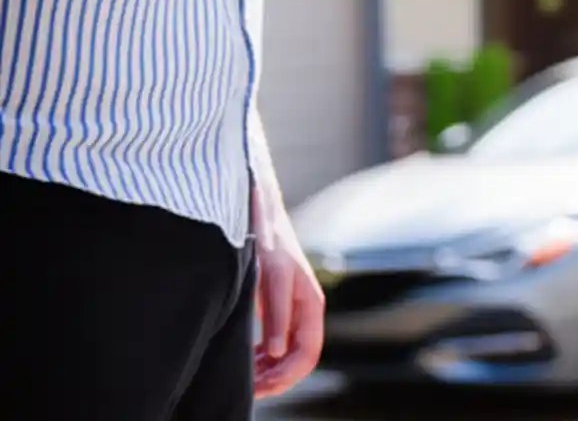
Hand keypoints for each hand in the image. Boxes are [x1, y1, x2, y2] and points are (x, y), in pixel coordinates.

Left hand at [253, 200, 324, 397]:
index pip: (307, 354)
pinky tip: (244, 359)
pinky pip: (277, 342)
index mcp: (311, 305)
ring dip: (268, 370)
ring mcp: (292, 309)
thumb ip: (276, 314)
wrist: (260, 211)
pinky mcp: (278, 306)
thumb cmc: (267, 241)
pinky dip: (262, 357)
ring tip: (243, 378)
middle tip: (248, 390)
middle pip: (298, 359)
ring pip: (286, 353)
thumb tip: (276, 351)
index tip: (260, 388)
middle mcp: (305, 311)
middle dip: (276, 378)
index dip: (287, 376)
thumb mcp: (270, 277)